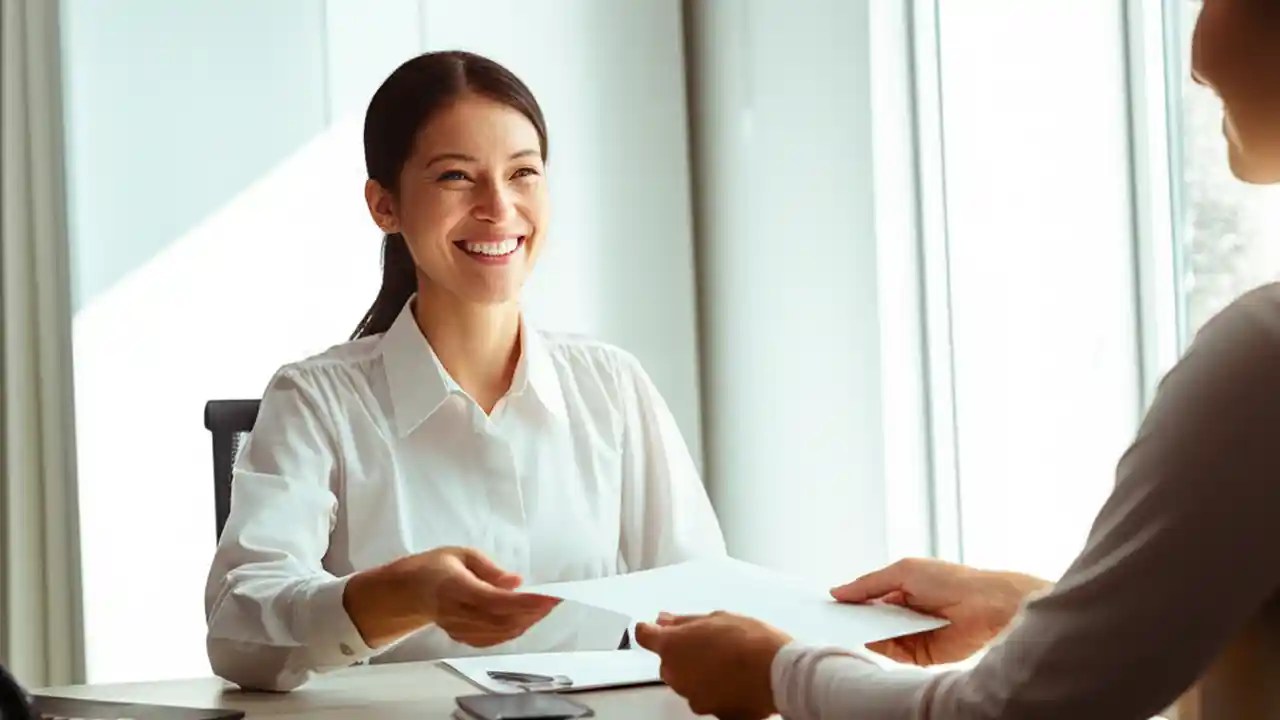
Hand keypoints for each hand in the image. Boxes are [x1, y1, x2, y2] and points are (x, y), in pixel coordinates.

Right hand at [345, 546, 558, 647]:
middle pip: (502, 621)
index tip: (549, 597)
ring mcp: (458, 629)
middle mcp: (457, 612)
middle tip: (554, 600)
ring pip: (500, 633)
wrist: (405, 593)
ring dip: (526, 622)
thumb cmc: (433, 568)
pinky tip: (525, 619)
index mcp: (455, 587)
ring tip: (544, 607)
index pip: (495, 601)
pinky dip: (512, 630)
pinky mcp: (461, 638)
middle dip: (533, 613)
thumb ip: (489, 568)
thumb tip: (517, 582)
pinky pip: (492, 639)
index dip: (525, 602)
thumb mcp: (460, 554)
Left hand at [635, 611, 790, 719]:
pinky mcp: (712, 713)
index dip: (650, 631)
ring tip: (729, 662)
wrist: (778, 673)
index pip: (645, 636)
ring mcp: (692, 697)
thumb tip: (665, 620)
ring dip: (699, 673)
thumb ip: (685, 621)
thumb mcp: (717, 618)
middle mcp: (676, 675)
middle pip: (669, 663)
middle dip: (682, 654)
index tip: (654, 629)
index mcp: (673, 646)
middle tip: (710, 643)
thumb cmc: (751, 641)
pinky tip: (735, 680)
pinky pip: (707, 698)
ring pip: (688, 682)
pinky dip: (716, 690)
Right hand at [832, 557, 1049, 665]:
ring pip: (881, 637)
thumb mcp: (902, 572)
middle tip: (832, 619)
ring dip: (866, 632)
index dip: (851, 600)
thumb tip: (838, 591)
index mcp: (903, 589)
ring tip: (846, 628)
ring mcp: (914, 634)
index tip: (829, 604)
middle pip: (873, 619)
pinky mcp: (922, 654)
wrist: (986, 606)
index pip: (870, 598)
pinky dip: (882, 647)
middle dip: (856, 618)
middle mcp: (908, 612)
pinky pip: (895, 653)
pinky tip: (870, 639)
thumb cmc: (951, 580)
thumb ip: (869, 584)